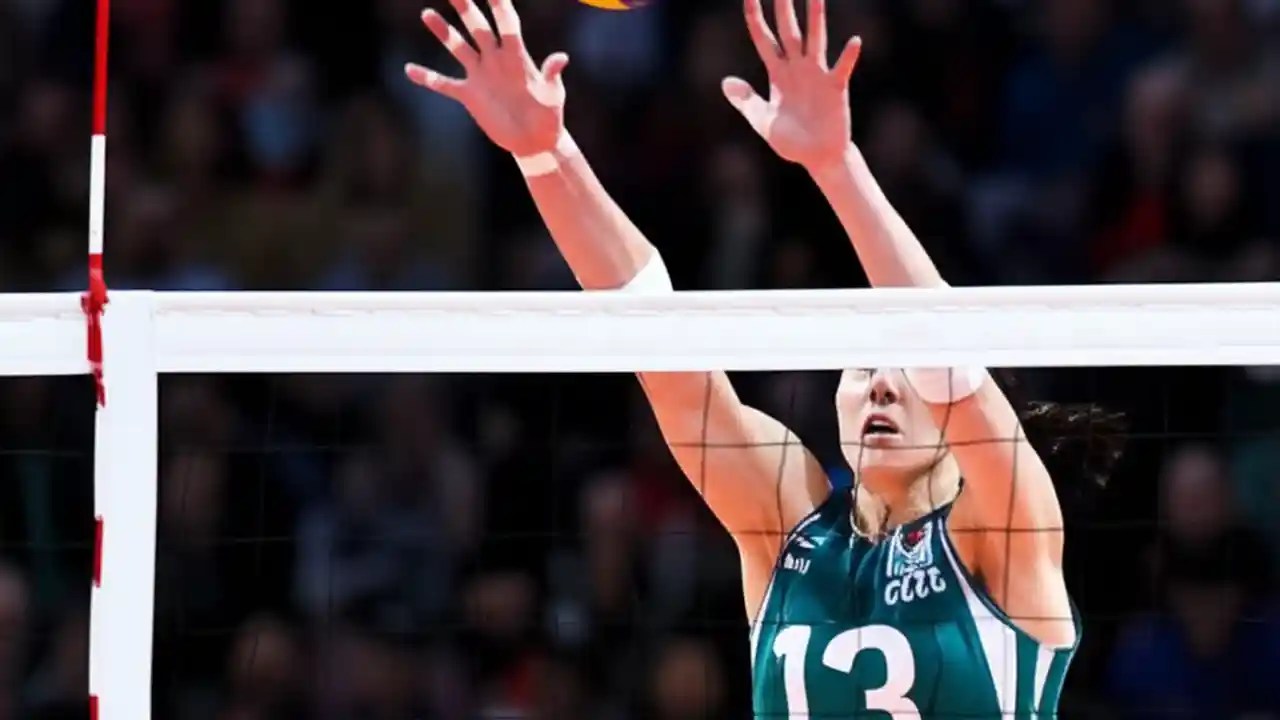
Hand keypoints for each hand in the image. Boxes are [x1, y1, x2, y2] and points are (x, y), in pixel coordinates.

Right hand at [405, 0, 567, 156]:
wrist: (535, 140)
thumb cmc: (549, 115)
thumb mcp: (553, 95)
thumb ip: (552, 74)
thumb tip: (561, 58)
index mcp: (517, 56)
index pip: (506, 22)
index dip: (500, 3)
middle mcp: (495, 60)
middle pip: (477, 26)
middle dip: (466, 6)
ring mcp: (480, 76)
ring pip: (458, 48)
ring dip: (443, 32)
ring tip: (426, 13)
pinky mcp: (470, 95)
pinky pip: (444, 85)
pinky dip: (428, 78)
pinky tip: (409, 70)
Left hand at [722, 0, 861, 170]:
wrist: (817, 157)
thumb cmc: (790, 140)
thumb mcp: (762, 121)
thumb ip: (746, 101)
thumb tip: (726, 82)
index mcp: (777, 73)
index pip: (763, 38)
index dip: (755, 17)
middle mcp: (797, 68)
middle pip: (789, 31)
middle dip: (784, 7)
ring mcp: (817, 76)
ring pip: (816, 40)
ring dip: (816, 19)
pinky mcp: (835, 88)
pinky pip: (842, 69)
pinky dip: (848, 56)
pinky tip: (854, 41)